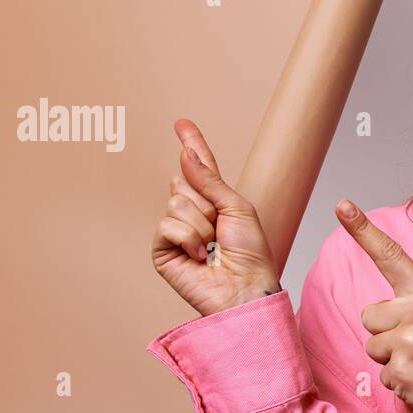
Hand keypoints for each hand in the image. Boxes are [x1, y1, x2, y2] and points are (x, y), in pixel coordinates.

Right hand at [151, 118, 280, 316]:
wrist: (246, 288)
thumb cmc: (250, 254)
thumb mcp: (238, 209)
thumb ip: (210, 181)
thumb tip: (186, 154)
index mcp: (214, 202)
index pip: (199, 168)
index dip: (192, 145)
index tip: (182, 123)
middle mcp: (193, 214)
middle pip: (183, 184)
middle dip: (206, 204)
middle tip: (220, 230)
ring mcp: (176, 232)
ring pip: (176, 204)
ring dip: (201, 226)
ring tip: (213, 248)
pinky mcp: (163, 250)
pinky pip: (167, 225)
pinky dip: (188, 239)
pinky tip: (200, 257)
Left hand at [336, 199, 412, 412]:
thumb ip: (409, 304)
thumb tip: (374, 311)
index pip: (390, 256)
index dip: (363, 230)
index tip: (342, 205)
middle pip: (370, 315)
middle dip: (384, 335)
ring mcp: (409, 337)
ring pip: (371, 345)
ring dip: (389, 360)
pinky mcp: (401, 366)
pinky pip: (379, 372)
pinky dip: (396, 381)